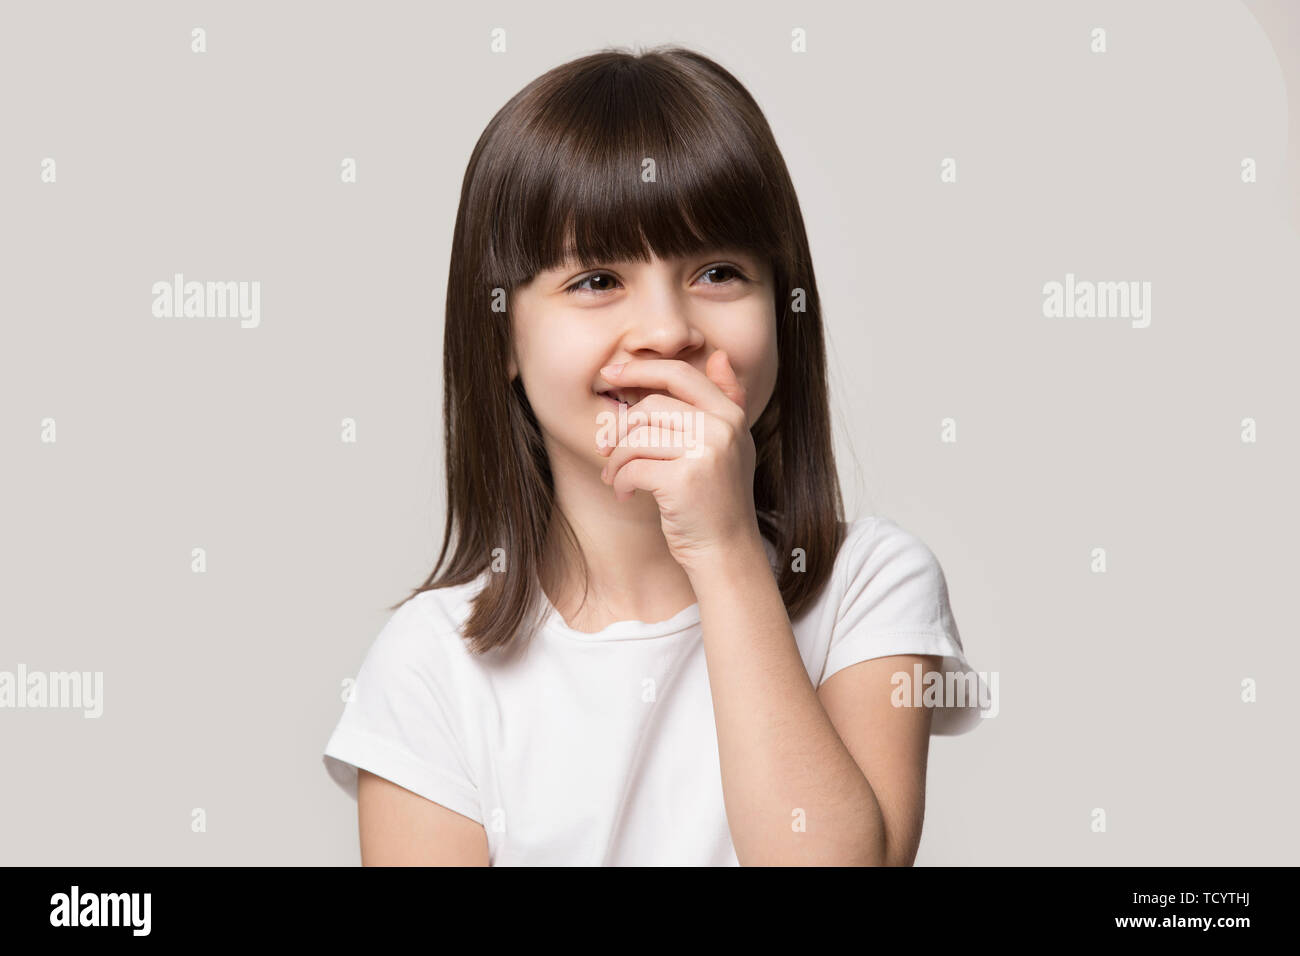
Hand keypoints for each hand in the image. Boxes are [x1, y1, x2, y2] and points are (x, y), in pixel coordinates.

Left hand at [595, 351, 761, 572]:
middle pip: (650, 407)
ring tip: (615, 477)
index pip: (679, 375)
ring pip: (637, 438)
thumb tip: (716, 354)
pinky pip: (633, 467)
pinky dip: (621, 482)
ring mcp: (705, 453)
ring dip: (616, 460)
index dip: (641, 370)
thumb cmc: (718, 498)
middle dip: (620, 429)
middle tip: (607, 450)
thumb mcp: (732, 444)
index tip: (612, 374)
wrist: (726, 551)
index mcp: (730, 414)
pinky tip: (625, 494)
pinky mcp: (684, 480)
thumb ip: (726, 398)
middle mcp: (722, 428)